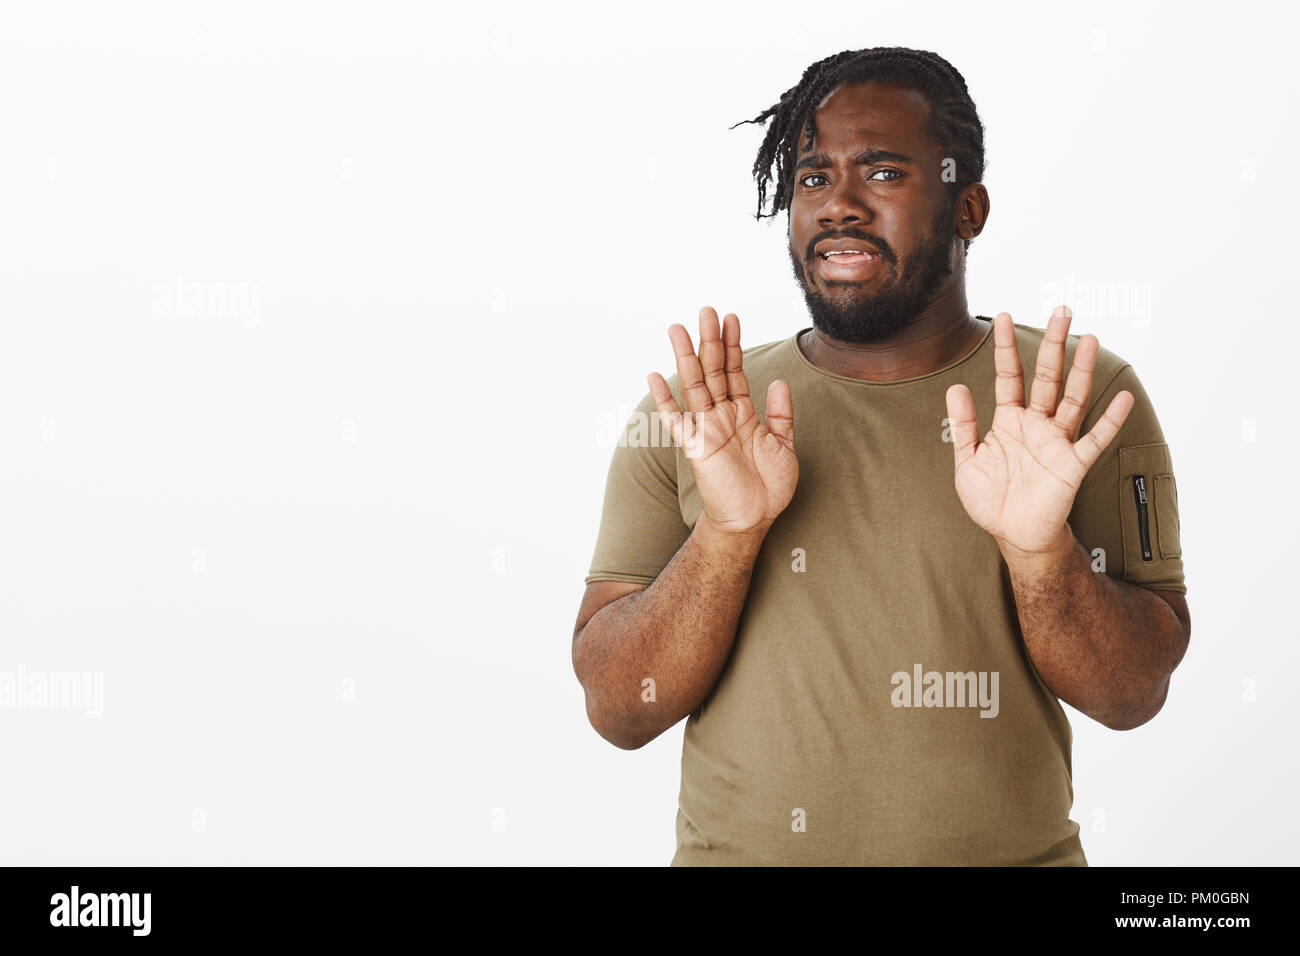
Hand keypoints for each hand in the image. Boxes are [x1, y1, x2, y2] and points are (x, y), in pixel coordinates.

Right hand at [647, 307, 797, 537]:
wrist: (754, 518)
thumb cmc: (770, 486)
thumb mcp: (784, 444)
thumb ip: (781, 413)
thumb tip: (779, 381)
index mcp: (742, 413)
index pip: (734, 370)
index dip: (732, 344)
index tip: (730, 318)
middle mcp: (721, 415)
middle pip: (712, 370)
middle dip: (710, 340)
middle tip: (706, 310)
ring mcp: (706, 429)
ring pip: (694, 386)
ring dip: (686, 357)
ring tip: (678, 329)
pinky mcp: (694, 447)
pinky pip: (675, 420)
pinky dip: (665, 400)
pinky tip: (654, 376)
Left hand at [944, 307, 1133, 556]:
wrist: (1013, 534)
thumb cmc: (991, 499)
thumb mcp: (967, 461)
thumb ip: (963, 425)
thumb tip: (955, 387)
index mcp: (1009, 421)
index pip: (1009, 375)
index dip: (1006, 348)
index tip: (1004, 316)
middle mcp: (1036, 424)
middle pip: (1047, 376)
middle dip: (1053, 344)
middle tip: (1062, 311)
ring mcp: (1056, 442)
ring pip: (1072, 398)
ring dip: (1081, 370)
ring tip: (1089, 339)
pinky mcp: (1072, 464)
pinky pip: (1094, 440)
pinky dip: (1109, 420)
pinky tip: (1122, 398)